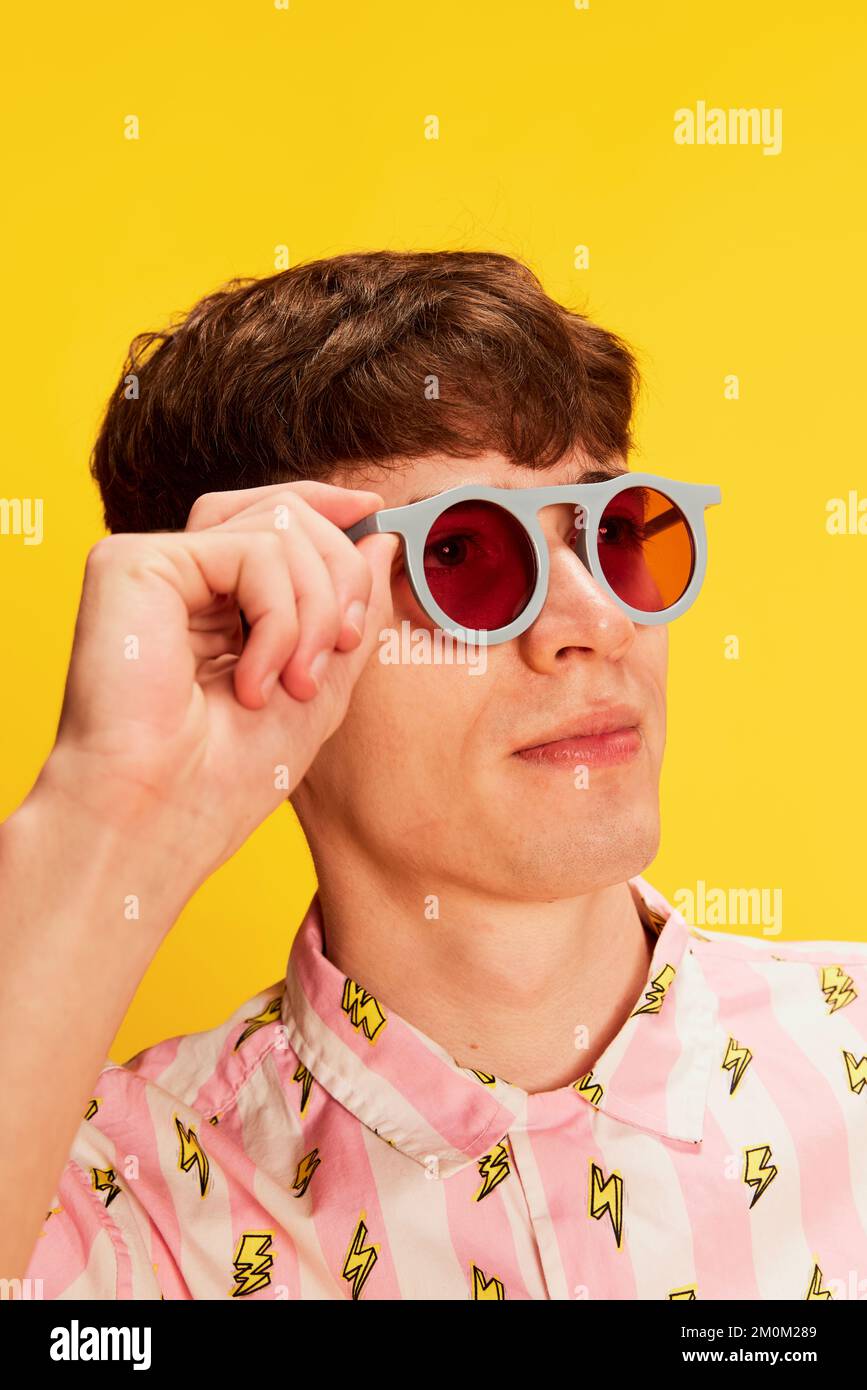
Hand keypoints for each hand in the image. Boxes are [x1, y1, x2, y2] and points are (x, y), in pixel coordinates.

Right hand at [42, 480, 397, 884]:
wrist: (159, 819)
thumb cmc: (223, 778)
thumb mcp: (319, 689)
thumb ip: (349, 612)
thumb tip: (378, 535)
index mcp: (212, 600)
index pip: (277, 520)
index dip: (332, 512)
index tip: (381, 520)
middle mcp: (180, 576)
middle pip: (287, 512)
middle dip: (341, 581)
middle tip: (339, 654)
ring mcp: (156, 565)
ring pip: (281, 525)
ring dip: (316, 611)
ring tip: (294, 683)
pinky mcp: (137, 563)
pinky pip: (255, 550)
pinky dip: (280, 620)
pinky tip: (253, 681)